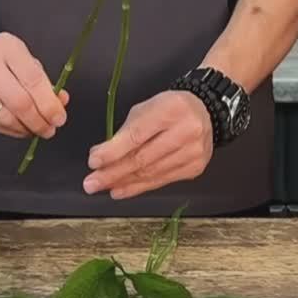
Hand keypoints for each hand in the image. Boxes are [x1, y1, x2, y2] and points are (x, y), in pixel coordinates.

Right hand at [0, 30, 68, 138]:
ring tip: (35, 130)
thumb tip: (60, 102)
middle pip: (20, 102)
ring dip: (25, 128)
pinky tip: (18, 129)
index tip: (59, 117)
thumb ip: (41, 80)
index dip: (49, 103)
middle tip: (49, 129)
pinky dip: (10, 131)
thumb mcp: (19, 60)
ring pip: (6, 117)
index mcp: (6, 46)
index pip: (33, 78)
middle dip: (39, 120)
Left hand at [83, 91, 213, 199]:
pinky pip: (162, 181)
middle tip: (91, 183)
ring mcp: (192, 152)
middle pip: (143, 158)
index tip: (93, 162)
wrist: (206, 112)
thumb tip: (102, 156)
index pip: (137, 135)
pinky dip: (139, 187)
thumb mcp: (147, 108)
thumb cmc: (169, 107)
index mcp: (170, 109)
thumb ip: (127, 131)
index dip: (113, 151)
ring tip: (103, 187)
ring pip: (151, 173)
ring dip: (123, 183)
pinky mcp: (195, 168)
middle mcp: (185, 131)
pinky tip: (122, 190)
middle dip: (113, 173)